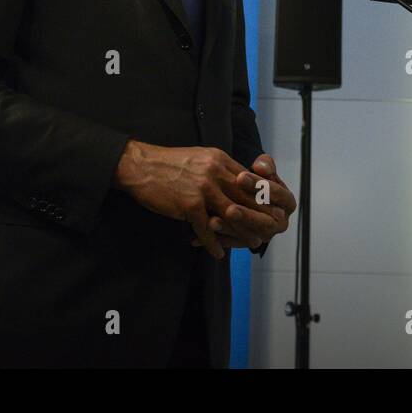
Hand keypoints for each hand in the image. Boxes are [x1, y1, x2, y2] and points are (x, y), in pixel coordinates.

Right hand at [113, 141, 276, 258]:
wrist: (139, 166)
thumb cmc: (168, 164)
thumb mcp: (200, 158)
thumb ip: (218, 169)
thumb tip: (236, 180)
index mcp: (220, 160)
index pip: (248, 180)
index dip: (261, 196)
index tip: (271, 208)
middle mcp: (215, 172)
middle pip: (245, 198)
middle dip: (260, 215)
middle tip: (272, 229)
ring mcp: (204, 188)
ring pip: (232, 215)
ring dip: (244, 232)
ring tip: (254, 244)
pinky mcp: (190, 204)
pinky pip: (207, 228)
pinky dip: (214, 243)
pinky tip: (218, 253)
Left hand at [195, 153, 295, 251]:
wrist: (243, 193)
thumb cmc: (255, 179)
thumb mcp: (262, 168)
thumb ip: (265, 165)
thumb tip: (261, 167)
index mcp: (288, 203)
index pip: (279, 196)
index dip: (261, 187)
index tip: (240, 177)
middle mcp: (280, 222)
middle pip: (267, 222)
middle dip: (247, 215)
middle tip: (230, 209)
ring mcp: (265, 235)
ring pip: (250, 236)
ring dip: (231, 229)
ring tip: (213, 221)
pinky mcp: (248, 242)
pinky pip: (235, 243)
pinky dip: (220, 238)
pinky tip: (206, 230)